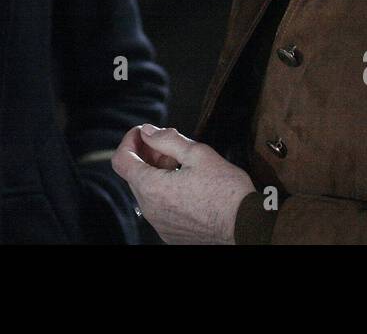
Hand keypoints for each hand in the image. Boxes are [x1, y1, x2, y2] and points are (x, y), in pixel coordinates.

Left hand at [112, 124, 256, 244]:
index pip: (121, 161)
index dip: (129, 141)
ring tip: (181, 165)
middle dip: (146, 156)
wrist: (246, 226)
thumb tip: (147, 132)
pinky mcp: (171, 233)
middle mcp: (151, 210)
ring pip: (146, 192)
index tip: (142, 134)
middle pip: (134, 176)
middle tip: (169, 147)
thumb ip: (167, 140)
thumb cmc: (227, 192)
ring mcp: (160, 224)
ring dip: (155, 174)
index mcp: (153, 188)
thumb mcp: (197, 153)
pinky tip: (186, 185)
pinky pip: (158, 208)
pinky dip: (164, 193)